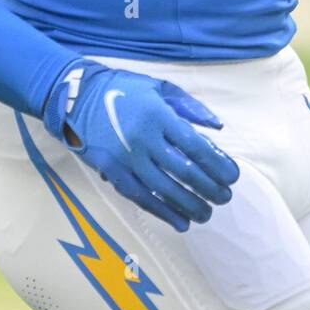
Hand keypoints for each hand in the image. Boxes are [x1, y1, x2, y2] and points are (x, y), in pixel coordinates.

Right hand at [43, 60, 239, 230]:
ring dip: (190, 205)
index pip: (195, 146)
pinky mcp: (112, 171)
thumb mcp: (159, 87)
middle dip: (209, 189)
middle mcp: (143, 139)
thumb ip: (190, 107)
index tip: (233, 177)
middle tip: (225, 197)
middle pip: (184, 172)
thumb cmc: (124, 89)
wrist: (77, 97)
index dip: (217, 165)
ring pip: (164, 190)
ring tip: (207, 213)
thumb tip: (217, 127)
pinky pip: (140, 197)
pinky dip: (162, 212)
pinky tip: (180, 222)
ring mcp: (126, 158)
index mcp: (158, 115)